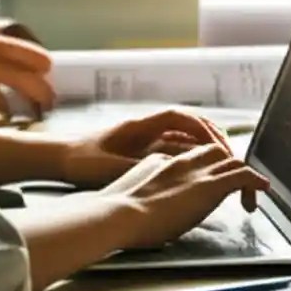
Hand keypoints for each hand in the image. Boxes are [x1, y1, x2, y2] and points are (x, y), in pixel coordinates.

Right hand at [0, 15, 54, 116]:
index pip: (15, 27)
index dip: (33, 44)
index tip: (42, 60)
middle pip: (21, 48)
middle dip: (40, 67)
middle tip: (51, 83)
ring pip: (14, 69)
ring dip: (32, 87)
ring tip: (43, 103)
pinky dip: (2, 101)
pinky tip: (8, 113)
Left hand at [59, 110, 235, 189]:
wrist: (60, 159)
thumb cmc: (81, 161)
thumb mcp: (110, 167)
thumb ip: (139, 167)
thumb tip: (168, 170)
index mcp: (142, 125)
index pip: (180, 118)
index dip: (202, 129)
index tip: (217, 144)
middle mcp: (148, 128)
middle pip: (190, 125)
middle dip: (212, 137)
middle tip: (229, 156)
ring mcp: (147, 138)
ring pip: (185, 137)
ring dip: (205, 147)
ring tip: (223, 164)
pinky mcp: (144, 150)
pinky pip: (176, 148)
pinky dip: (192, 156)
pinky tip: (201, 172)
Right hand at [104, 145, 269, 249]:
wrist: (118, 215)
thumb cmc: (119, 214)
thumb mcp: (133, 193)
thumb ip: (148, 188)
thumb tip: (156, 201)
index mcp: (162, 161)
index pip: (192, 156)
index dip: (205, 167)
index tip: (209, 183)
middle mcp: (182, 161)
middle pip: (214, 153)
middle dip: (227, 167)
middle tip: (235, 188)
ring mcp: (197, 171)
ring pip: (231, 161)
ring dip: (243, 176)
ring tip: (252, 194)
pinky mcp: (211, 185)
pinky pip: (242, 175)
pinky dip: (255, 180)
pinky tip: (263, 188)